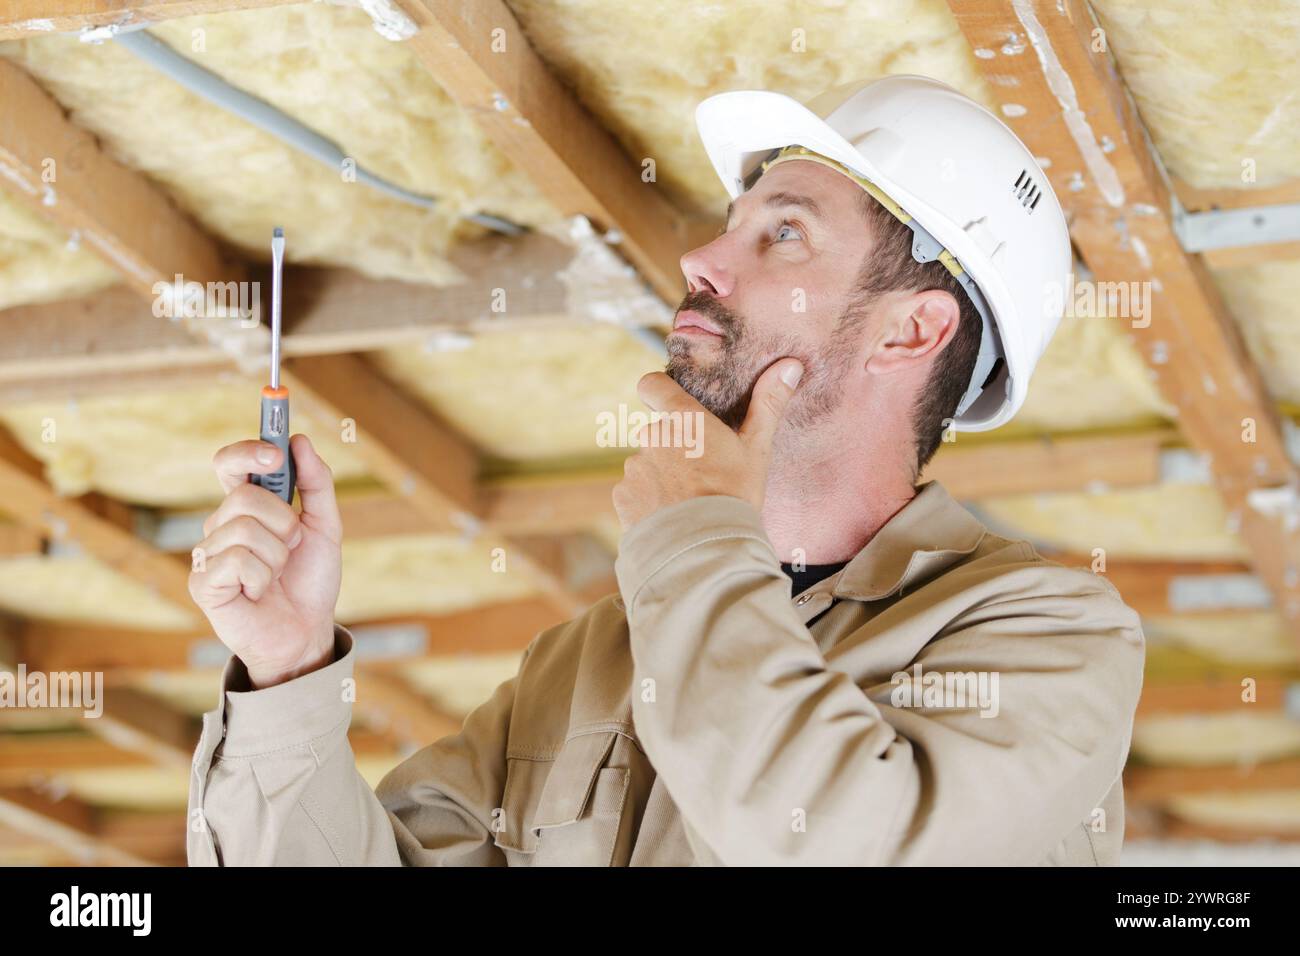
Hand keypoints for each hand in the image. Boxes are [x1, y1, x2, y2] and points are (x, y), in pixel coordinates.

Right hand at [188, 434, 342, 688]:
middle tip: (291, 546)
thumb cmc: (310, 579)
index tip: (275, 453)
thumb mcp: (325, 526)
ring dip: (277, 556)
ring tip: (275, 575)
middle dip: (283, 521)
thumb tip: (299, 440)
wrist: (306, 630)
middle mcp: (222, 524)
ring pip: (245, 529)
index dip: (247, 451)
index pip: (230, 463)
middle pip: (244, 495)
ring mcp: (208, 553)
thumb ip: (316, 483)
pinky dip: (261, 578)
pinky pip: (236, 560)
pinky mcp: (201, 582)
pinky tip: (258, 593)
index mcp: (248, 506)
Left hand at [613, 358, 802, 530]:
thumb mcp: (757, 449)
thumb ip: (769, 404)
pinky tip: (671, 519)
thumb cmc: (736, 495)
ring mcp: (634, 467)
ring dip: (660, 477)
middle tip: (701, 475)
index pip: (653, 385)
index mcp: (683, 419)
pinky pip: (634, 492)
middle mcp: (652, 436)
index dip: (660, 393)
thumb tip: (790, 365)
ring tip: (688, 503)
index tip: (676, 410)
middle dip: (673, 449)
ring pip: (646, 464)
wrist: (705, 550)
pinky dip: (647, 503)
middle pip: (657, 433)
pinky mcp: (622, 496)